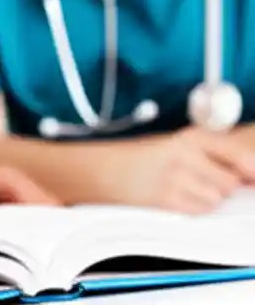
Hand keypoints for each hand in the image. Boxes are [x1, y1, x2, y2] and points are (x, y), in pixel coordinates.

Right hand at [100, 126, 254, 213]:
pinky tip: (177, 199)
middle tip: (201, 183)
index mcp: (193, 136)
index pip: (240, 156)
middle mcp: (184, 152)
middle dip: (222, 188)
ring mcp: (173, 175)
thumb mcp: (183, 147)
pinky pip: (197, 210)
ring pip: (215, 199)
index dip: (251, 171)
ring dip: (206, 200)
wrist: (106, 169)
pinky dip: (192, 209)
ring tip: (185, 191)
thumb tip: (251, 177)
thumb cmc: (148, 160)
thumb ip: (219, 157)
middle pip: (230, 183)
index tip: (252, 179)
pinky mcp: (164, 196)